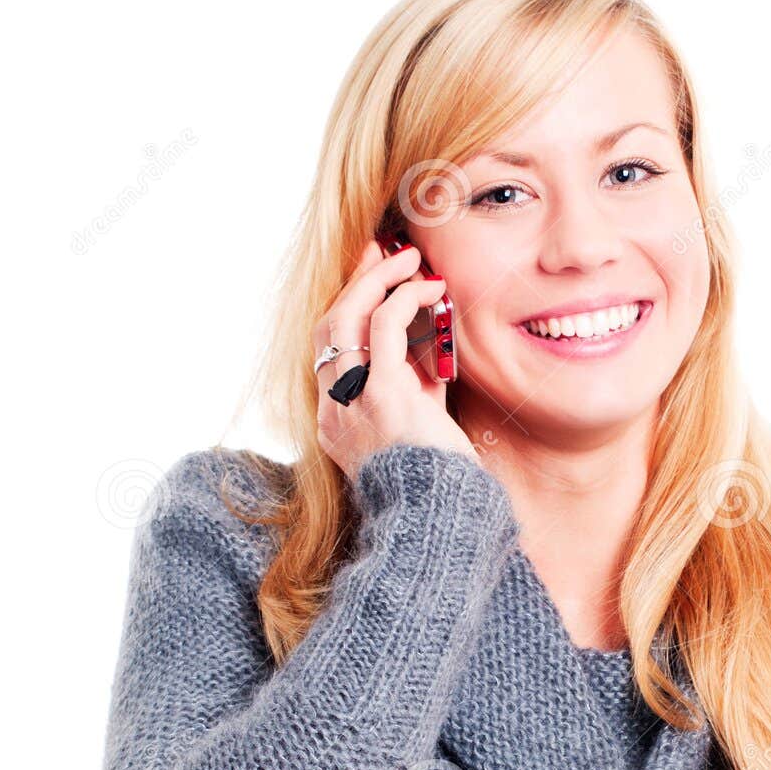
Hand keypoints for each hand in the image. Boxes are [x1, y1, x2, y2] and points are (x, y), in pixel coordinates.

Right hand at [314, 238, 479, 482]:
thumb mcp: (421, 430)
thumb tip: (431, 350)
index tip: (369, 278)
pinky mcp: (383, 395)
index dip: (348, 309)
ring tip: (408, 258)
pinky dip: (404, 299)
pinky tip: (429, 288)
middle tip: (381, 252)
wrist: (442, 517)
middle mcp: (334, 412)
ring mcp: (353, 403)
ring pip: (345, 319)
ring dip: (376, 280)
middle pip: (328, 328)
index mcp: (336, 424)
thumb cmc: (439, 482)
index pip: (329, 352)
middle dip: (355, 283)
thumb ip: (418, 391)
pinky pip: (384, 327)